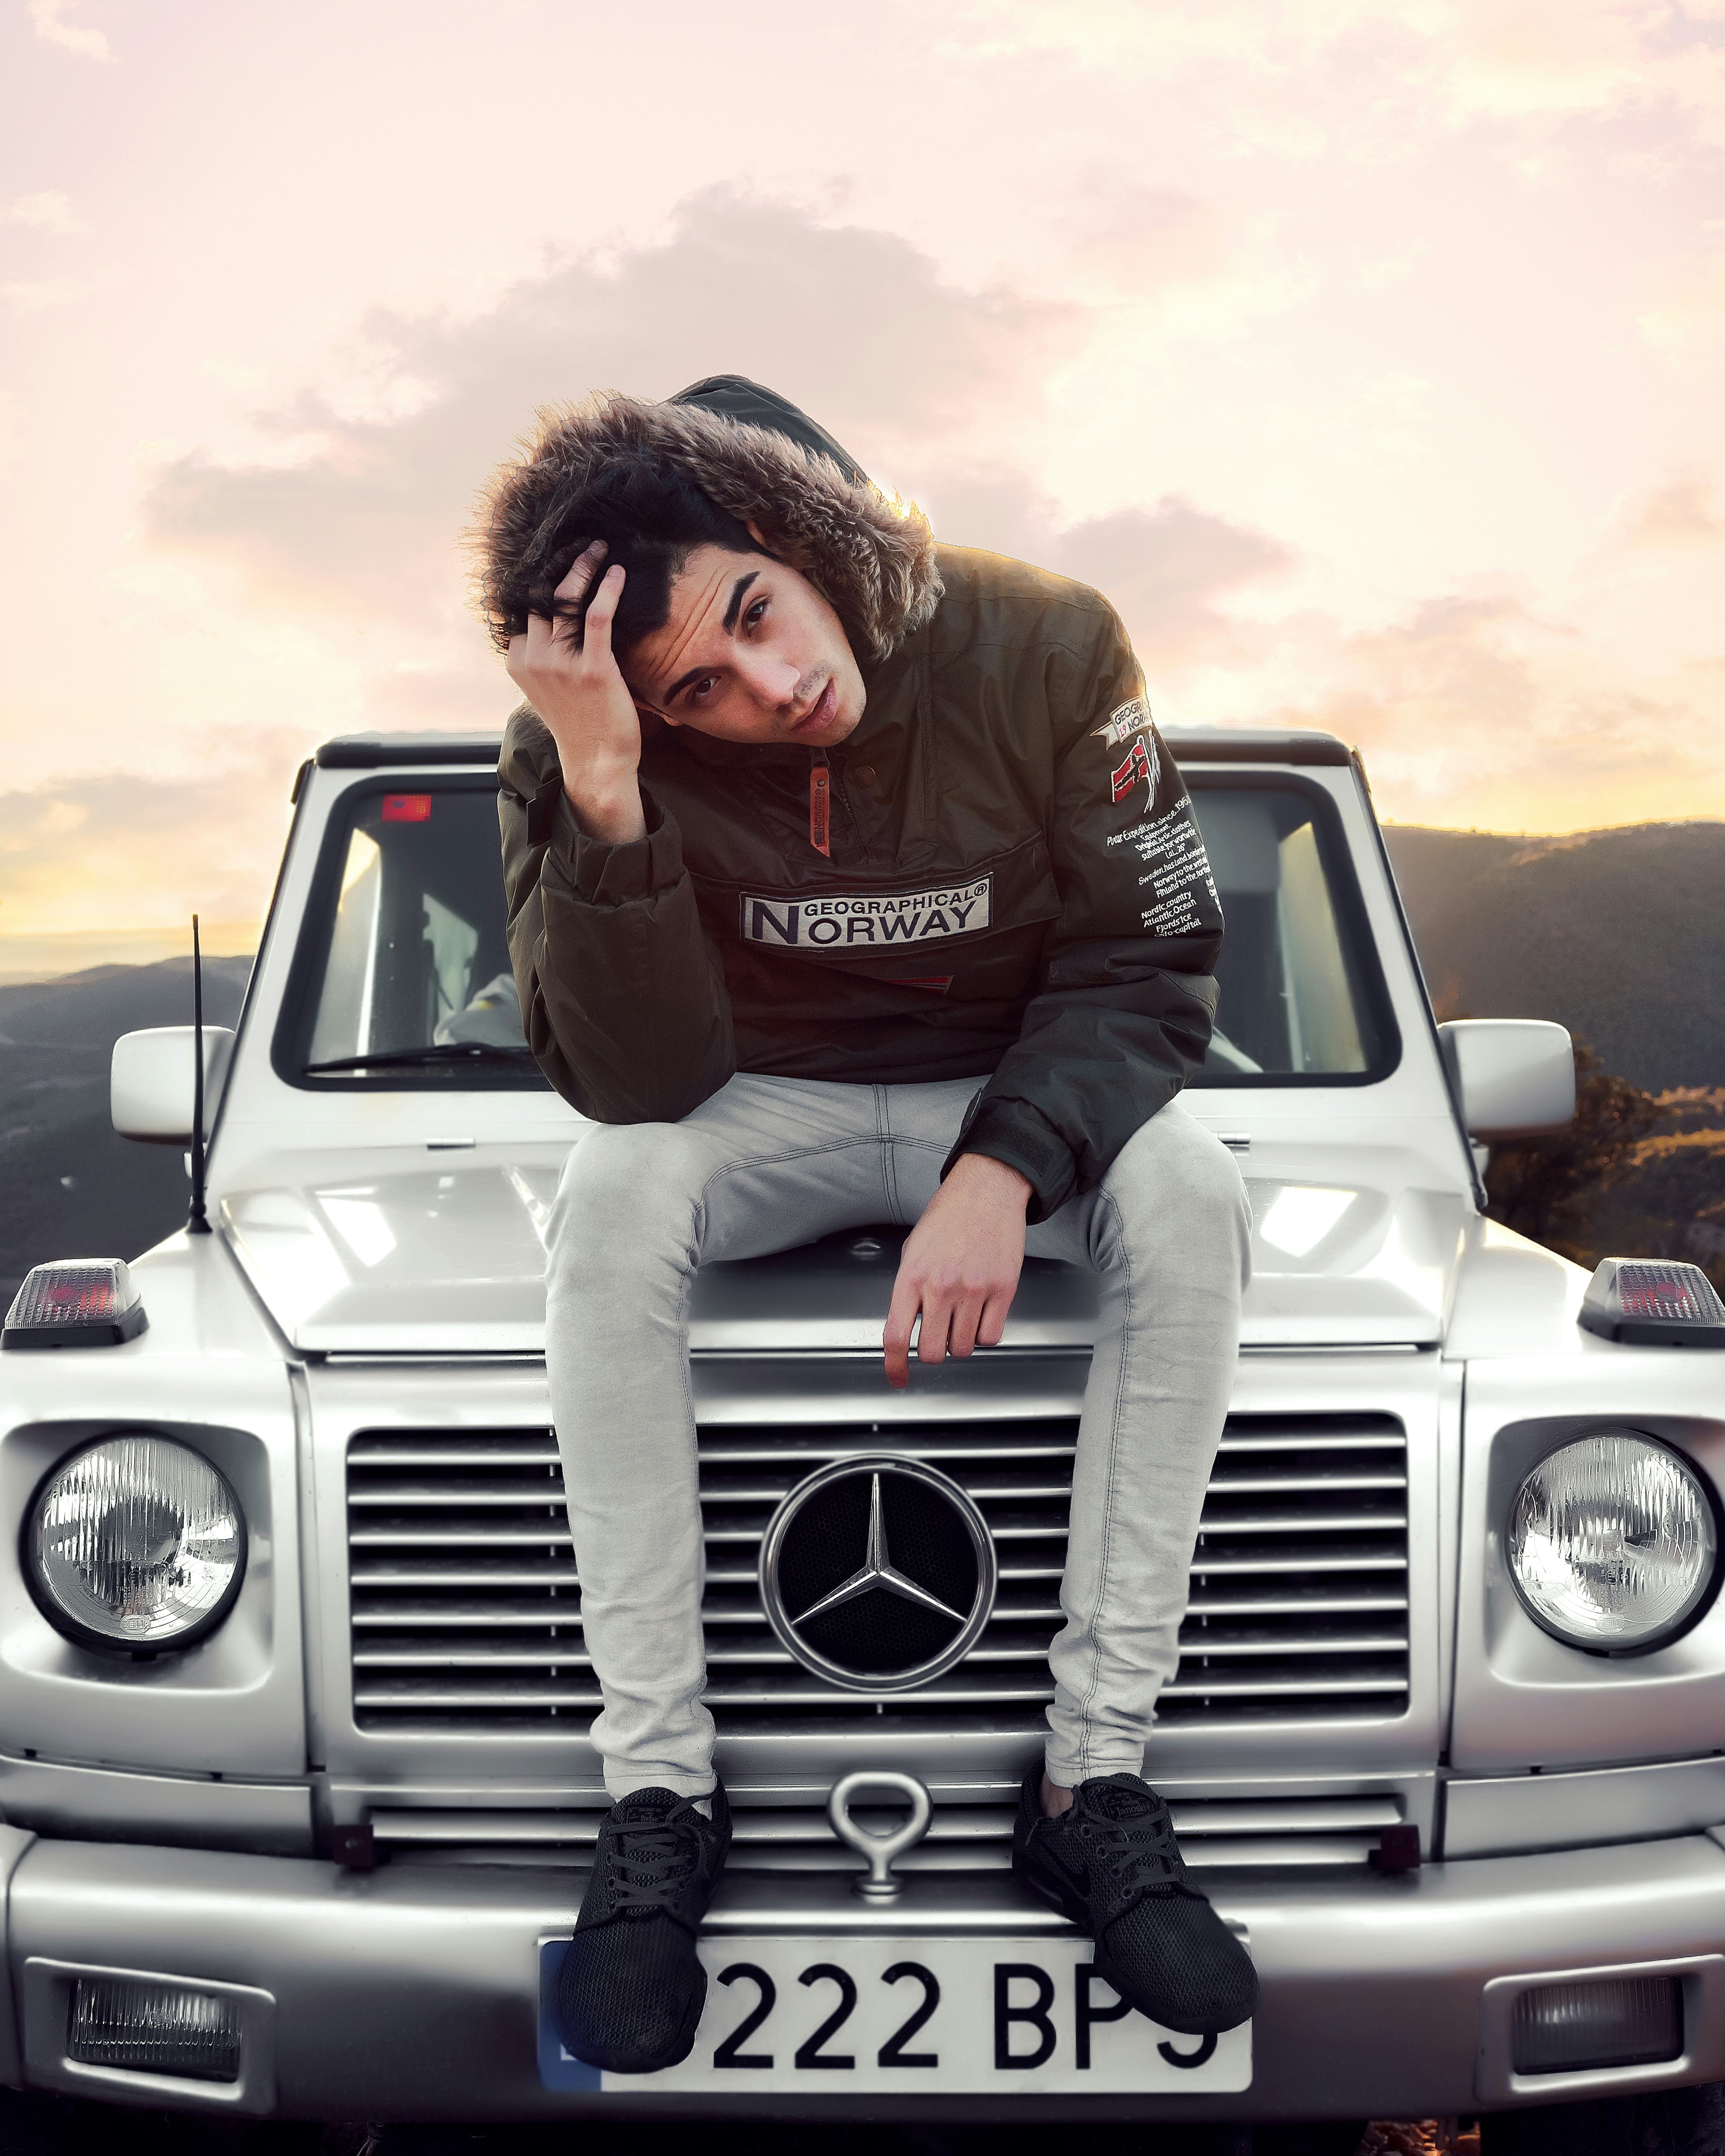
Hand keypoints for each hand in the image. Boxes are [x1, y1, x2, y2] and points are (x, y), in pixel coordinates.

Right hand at [505, 542, 645, 843]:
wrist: (597, 762)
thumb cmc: (579, 724)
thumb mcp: (547, 687)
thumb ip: (542, 656)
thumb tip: (549, 627)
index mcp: (518, 660)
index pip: (524, 607)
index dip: (541, 581)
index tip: (556, 560)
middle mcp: (534, 658)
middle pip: (541, 595)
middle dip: (560, 564)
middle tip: (581, 545)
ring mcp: (561, 663)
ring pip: (566, 598)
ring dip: (582, 567)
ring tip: (598, 548)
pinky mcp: (593, 668)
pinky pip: (597, 614)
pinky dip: (607, 588)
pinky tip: (616, 572)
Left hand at [883, 1152, 1031, 1388]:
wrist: (986, 1191)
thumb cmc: (948, 1217)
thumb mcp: (913, 1250)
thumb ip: (908, 1290)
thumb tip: (908, 1326)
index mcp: (912, 1276)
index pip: (896, 1336)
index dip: (894, 1366)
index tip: (898, 1378)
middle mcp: (941, 1286)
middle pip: (933, 1352)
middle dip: (934, 1353)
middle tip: (938, 1338)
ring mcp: (974, 1289)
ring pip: (964, 1347)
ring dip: (960, 1341)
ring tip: (962, 1314)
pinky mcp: (1003, 1289)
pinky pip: (991, 1335)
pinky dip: (985, 1333)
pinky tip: (981, 1313)